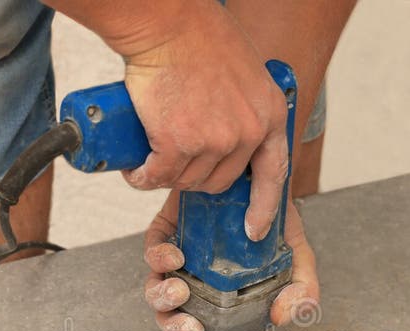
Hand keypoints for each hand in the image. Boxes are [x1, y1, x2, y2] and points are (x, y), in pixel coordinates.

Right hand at [120, 1, 289, 241]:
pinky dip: (143, 177)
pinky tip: (136, 170)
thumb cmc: (198, 37)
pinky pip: (158, 176)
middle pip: (219, 181)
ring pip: (186, 180)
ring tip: (149, 162)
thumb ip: (244, 106)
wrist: (167, 23)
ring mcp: (214, 141)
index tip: (253, 228)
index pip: (274, 173)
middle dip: (194, 179)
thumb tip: (231, 133)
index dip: (263, 205)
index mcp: (269, 115)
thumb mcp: (244, 74)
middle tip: (174, 164)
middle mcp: (247, 132)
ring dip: (165, 178)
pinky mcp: (179, 143)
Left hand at [143, 191, 319, 330]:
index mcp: (221, 294)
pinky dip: (158, 257)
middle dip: (174, 326)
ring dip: (162, 296)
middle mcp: (196, 279)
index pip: (199, 327)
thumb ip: (301, 290)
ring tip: (181, 290)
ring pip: (154, 286)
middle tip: (191, 325)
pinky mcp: (167, 228)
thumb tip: (280, 317)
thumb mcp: (298, 258)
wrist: (264, 176)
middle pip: (170, 314)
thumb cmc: (276, 220)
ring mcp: (180, 255)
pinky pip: (152, 248)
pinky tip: (176, 256)